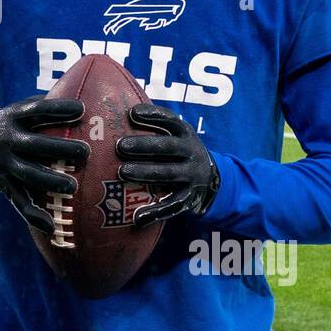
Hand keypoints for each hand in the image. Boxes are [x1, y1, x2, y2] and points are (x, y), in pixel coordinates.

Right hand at [0, 95, 88, 234]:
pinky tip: (51, 226)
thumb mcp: (20, 109)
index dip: (58, 109)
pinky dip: (34, 216)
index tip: (82, 109)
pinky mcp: (5, 185)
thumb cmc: (13, 124)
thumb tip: (83, 91)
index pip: (36, 111)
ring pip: (28, 175)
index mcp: (12, 118)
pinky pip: (19, 202)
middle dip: (60, 149)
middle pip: (35, 145)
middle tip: (85, 152)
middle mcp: (7, 141)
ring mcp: (4, 165)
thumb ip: (43, 105)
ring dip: (50, 181)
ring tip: (72, 186)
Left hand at [115, 103, 219, 227]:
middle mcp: (192, 153)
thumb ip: (156, 127)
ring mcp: (192, 176)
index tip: (132, 113)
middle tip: (120, 146)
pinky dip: (155, 212)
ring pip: (168, 174)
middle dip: (144, 146)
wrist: (210, 179)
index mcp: (186, 134)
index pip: (171, 121)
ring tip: (122, 172)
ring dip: (145, 172)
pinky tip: (137, 217)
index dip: (153, 116)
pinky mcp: (190, 198)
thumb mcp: (177, 136)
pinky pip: (172, 205)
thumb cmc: (179, 153)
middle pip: (168, 147)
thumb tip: (122, 112)